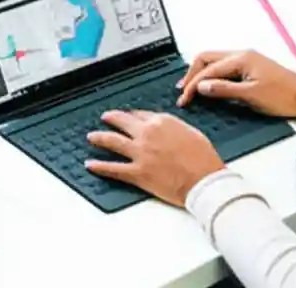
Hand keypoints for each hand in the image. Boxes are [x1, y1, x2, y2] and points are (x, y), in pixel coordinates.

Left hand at [86, 110, 224, 206]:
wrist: (205, 182)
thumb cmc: (204, 160)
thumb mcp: (192, 133)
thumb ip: (174, 127)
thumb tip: (166, 128)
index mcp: (162, 122)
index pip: (140, 115)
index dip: (133, 116)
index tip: (129, 116)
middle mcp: (147, 133)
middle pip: (122, 122)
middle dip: (111, 119)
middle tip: (105, 118)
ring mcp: (140, 153)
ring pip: (112, 141)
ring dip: (99, 138)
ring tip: (91, 137)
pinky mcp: (137, 172)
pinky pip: (113, 168)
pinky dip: (99, 166)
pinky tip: (90, 164)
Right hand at [176, 50, 295, 117]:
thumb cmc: (284, 96)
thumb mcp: (251, 95)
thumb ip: (223, 89)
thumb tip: (201, 86)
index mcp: (241, 58)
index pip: (208, 69)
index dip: (193, 84)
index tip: (185, 99)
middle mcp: (242, 54)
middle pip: (206, 58)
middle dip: (192, 74)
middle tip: (183, 91)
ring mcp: (246, 58)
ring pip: (213, 60)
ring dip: (200, 72)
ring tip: (190, 87)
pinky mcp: (250, 66)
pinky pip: (223, 65)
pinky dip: (211, 73)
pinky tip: (207, 83)